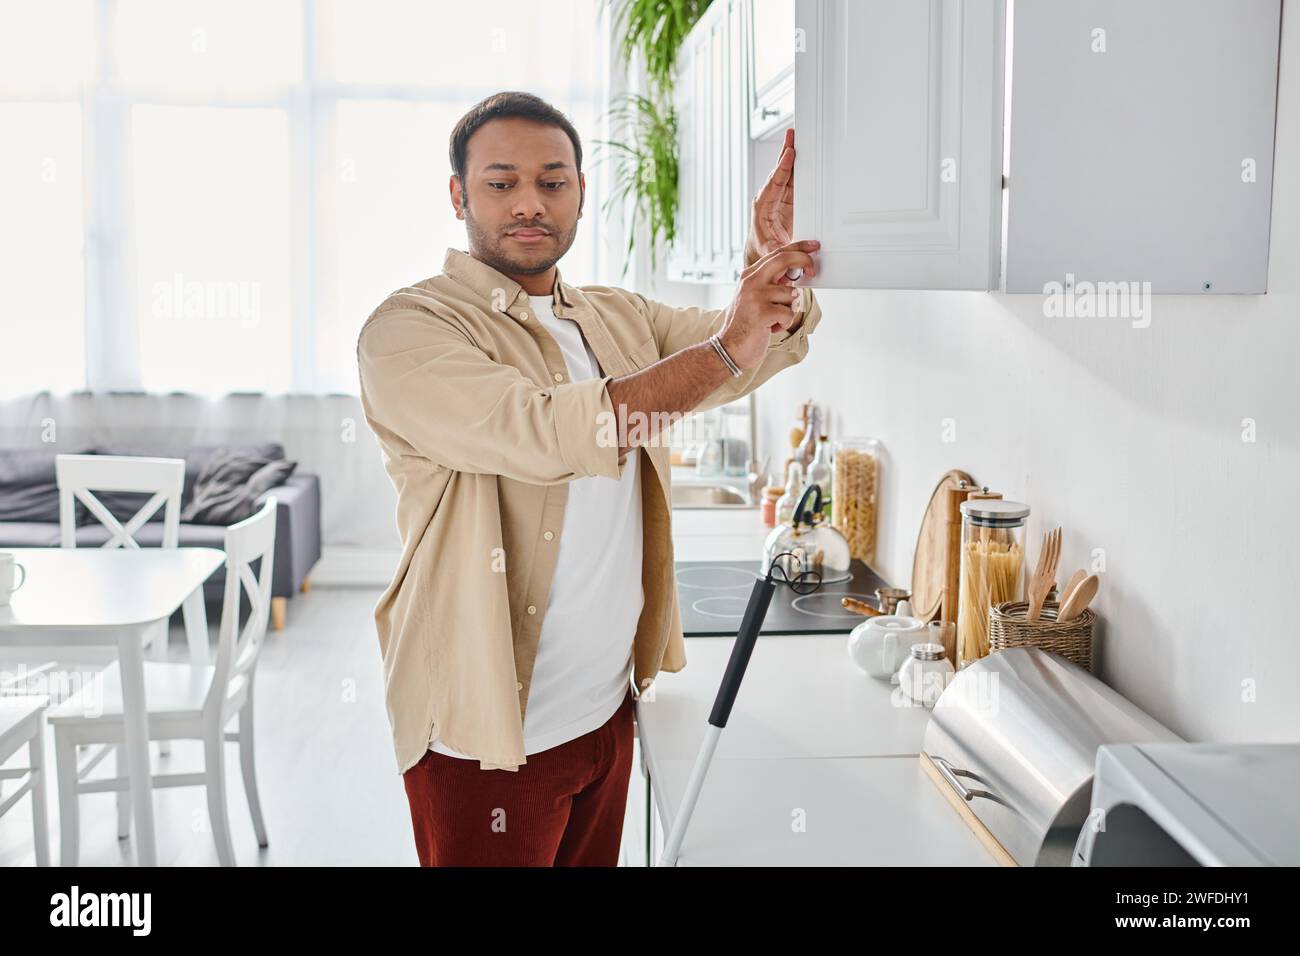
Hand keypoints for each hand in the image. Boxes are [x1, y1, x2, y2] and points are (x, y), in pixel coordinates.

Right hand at [719, 240, 819, 370]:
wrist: (729, 349)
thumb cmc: (745, 326)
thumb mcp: (755, 298)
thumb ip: (771, 284)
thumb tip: (795, 274)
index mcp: (749, 276)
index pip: (776, 254)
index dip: (798, 248)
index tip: (813, 246)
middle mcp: (751, 282)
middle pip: (784, 259)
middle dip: (803, 261)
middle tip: (812, 271)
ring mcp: (755, 296)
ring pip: (791, 293)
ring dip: (789, 309)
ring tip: (774, 319)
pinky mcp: (762, 313)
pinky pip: (789, 312)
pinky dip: (784, 323)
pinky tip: (771, 328)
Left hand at [744, 128, 797, 268]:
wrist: (761, 256)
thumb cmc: (763, 252)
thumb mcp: (774, 253)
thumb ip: (788, 249)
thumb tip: (807, 246)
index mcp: (762, 208)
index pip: (774, 184)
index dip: (782, 169)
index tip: (789, 155)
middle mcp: (770, 199)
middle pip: (780, 172)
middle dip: (785, 153)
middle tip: (791, 135)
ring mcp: (779, 199)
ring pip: (787, 173)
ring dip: (791, 156)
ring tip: (796, 137)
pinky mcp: (788, 201)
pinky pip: (793, 180)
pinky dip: (798, 168)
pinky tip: (802, 155)